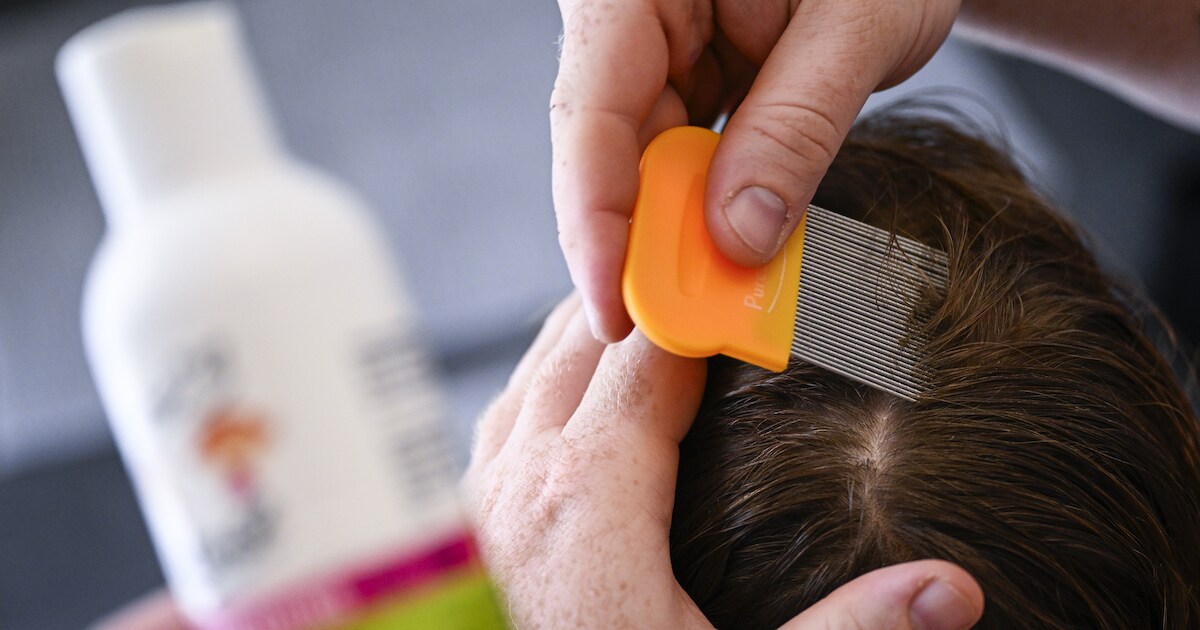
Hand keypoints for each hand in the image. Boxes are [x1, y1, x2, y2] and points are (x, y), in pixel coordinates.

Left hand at [461, 294, 983, 628]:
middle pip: (586, 343)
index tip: (752, 274)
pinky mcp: (465, 532)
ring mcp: (480, 504)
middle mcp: (521, 481)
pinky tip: (575, 398)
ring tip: (653, 317)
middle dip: (651, 300)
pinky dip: (546, 385)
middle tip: (711, 272)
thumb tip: (951, 589)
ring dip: (593, 336)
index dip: (706, 306)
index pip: (654, 358)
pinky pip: (505, 422)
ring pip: (535, 373)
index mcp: (589, 496)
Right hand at [551, 0, 959, 340]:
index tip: (616, 310)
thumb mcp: (858, 24)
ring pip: (644, 162)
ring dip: (682, 231)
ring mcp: (662, 48)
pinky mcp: (693, 75)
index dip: (594, 221)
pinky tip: (737, 249)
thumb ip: (797, 125)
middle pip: (608, 150)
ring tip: (720, 298)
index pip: (589, 113)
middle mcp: (634, 18)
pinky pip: (685, 155)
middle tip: (681, 327)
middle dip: (643, 244)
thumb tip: (738, 238)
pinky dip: (712, 206)